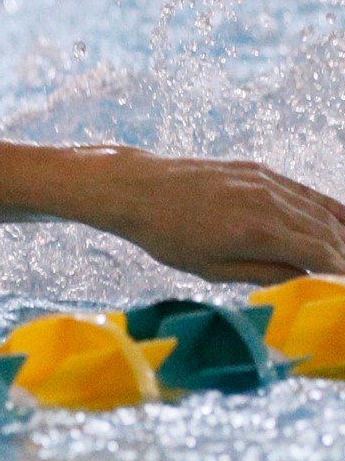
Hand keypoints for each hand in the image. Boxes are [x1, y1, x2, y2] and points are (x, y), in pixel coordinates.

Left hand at [79, 148, 344, 283]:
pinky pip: (302, 190)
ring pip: (318, 210)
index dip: (339, 273)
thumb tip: (307, 280)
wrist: (137, 189)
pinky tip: (343, 221)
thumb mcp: (212, 269)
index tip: (342, 290)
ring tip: (342, 255)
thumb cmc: (167, 236)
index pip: (320, 255)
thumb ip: (265, 273)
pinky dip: (326, 206)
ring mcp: (263, 181)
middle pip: (325, 232)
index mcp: (257, 232)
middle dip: (341, 255)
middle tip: (342, 278)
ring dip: (339, 234)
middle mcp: (266, 202)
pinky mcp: (256, 170)